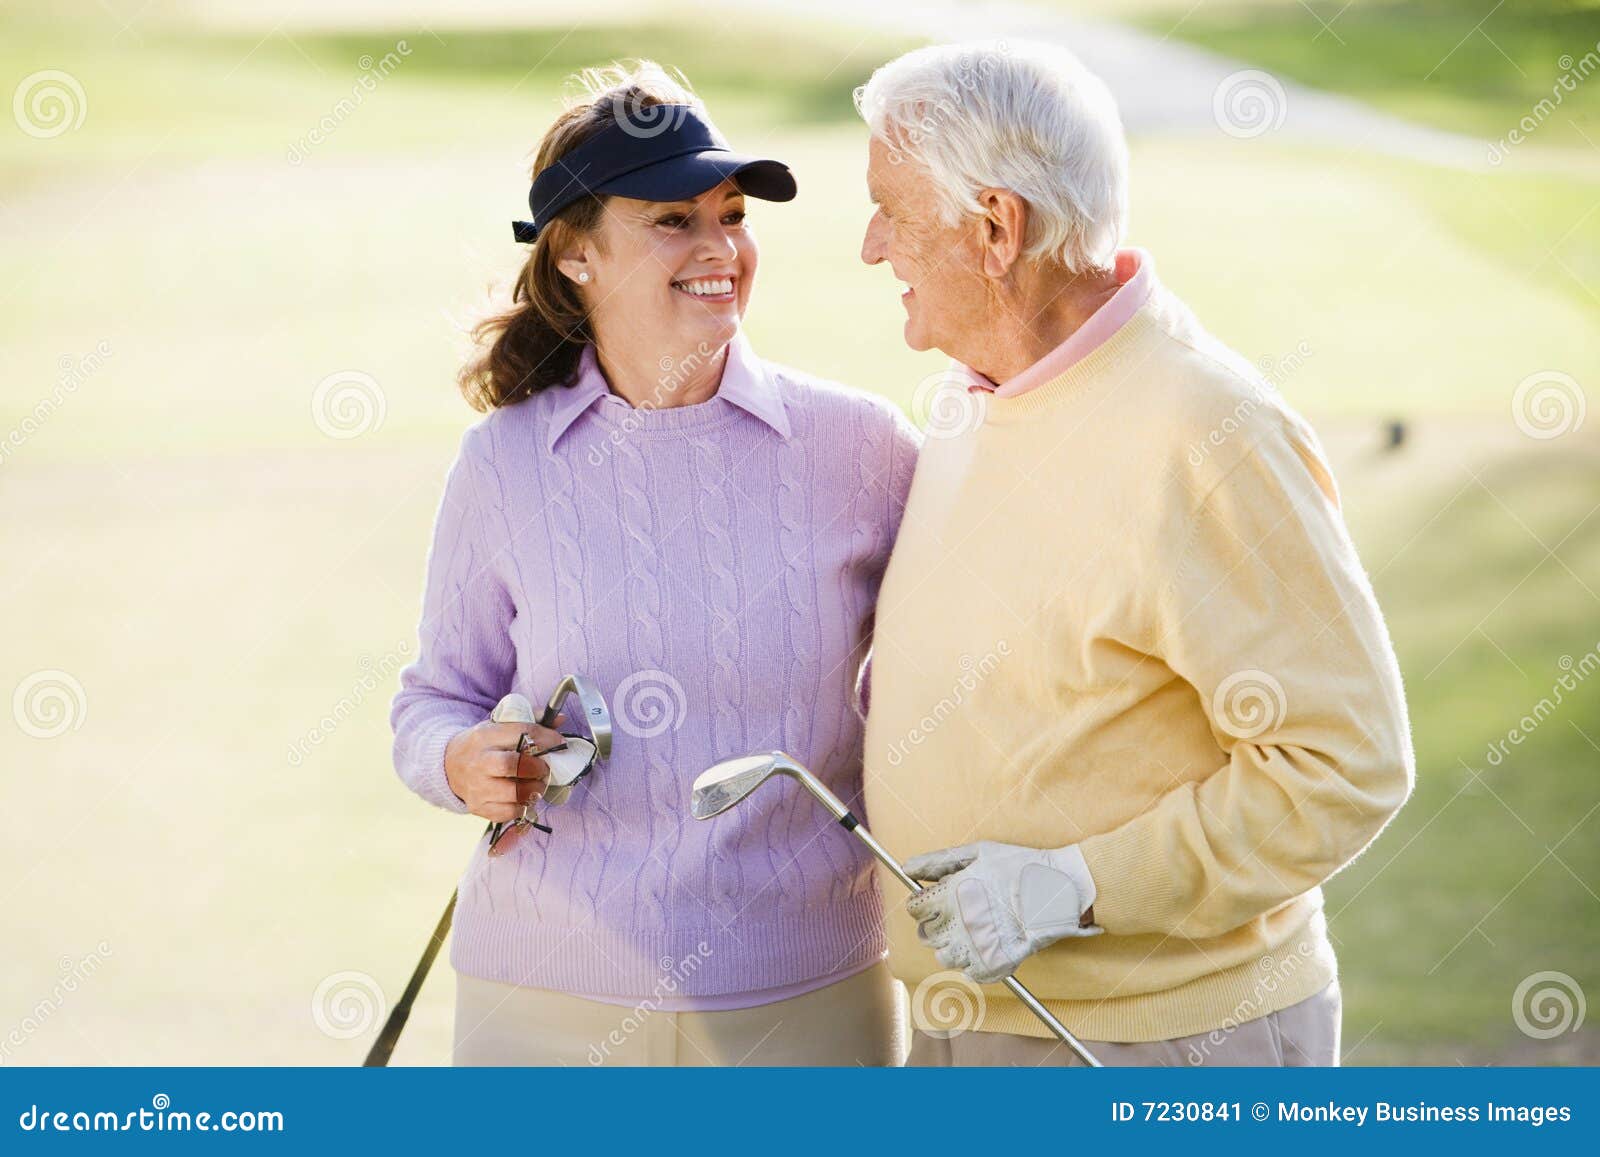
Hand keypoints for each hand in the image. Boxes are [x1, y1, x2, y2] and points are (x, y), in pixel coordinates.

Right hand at [443, 717, 560, 823]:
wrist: (449, 766)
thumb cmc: (483, 745)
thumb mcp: (499, 726)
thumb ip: (530, 721)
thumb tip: (561, 719)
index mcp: (485, 736)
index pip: (521, 733)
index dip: (546, 739)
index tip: (560, 743)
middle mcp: (479, 761)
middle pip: (513, 765)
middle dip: (537, 767)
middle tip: (545, 768)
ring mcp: (477, 787)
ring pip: (514, 792)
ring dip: (534, 789)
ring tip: (537, 783)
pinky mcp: (479, 807)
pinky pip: (509, 812)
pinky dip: (523, 805)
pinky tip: (523, 796)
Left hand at [904, 841, 1101, 983]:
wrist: (1061, 888)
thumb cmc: (1020, 865)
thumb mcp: (979, 852)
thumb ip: (939, 861)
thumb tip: (907, 868)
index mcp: (953, 893)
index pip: (915, 911)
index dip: (923, 906)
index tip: (935, 903)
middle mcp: (960, 921)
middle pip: (926, 936)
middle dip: (936, 926)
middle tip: (956, 916)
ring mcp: (978, 946)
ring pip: (944, 957)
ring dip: (953, 946)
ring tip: (973, 931)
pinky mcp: (995, 964)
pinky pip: (968, 972)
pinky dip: (974, 962)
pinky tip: (987, 945)